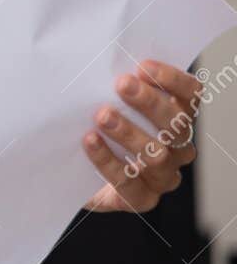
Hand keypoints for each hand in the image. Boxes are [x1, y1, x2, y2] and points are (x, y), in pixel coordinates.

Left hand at [81, 58, 200, 213]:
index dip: (173, 81)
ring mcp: (162, 177)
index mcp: (175, 120)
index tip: (142, 67)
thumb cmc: (94, 130)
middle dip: (149, 102)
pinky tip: (90, 141)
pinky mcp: (140, 199)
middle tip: (121, 85)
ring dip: (130, 132)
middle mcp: (177, 149)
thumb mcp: (103, 103)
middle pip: (176, 124)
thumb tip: (102, 63)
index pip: (190, 96)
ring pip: (158, 155)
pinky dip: (108, 160)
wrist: (72, 175)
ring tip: (102, 115)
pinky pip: (130, 183)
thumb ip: (112, 87)